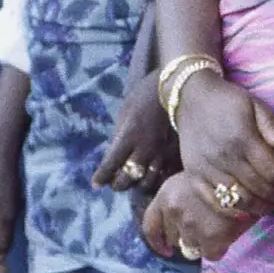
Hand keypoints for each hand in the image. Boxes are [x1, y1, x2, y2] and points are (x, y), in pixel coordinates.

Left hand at [92, 68, 178, 193]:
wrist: (178, 87)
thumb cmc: (146, 95)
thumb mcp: (126, 112)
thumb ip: (120, 135)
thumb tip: (113, 153)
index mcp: (129, 136)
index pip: (111, 164)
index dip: (102, 177)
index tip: (95, 184)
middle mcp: (145, 149)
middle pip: (128, 179)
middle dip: (119, 184)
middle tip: (116, 183)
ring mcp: (163, 153)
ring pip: (148, 183)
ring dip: (138, 186)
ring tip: (135, 182)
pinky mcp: (177, 154)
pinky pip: (165, 177)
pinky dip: (157, 180)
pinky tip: (154, 177)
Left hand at [141, 170, 254, 264]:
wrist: (247, 175)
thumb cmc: (224, 173)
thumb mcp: (195, 177)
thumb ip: (184, 197)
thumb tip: (184, 220)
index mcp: (166, 194)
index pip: (150, 226)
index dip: (157, 242)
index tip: (165, 249)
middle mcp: (174, 211)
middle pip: (173, 239)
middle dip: (186, 237)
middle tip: (203, 230)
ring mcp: (191, 226)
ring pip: (192, 248)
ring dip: (202, 242)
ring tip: (218, 228)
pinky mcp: (210, 239)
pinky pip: (211, 254)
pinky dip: (218, 248)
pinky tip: (227, 236)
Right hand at [175, 71, 273, 208]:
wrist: (191, 100)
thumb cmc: (229, 102)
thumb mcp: (255, 105)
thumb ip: (272, 126)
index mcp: (242, 138)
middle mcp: (223, 156)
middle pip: (259, 188)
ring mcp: (206, 169)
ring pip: (240, 200)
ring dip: (261, 206)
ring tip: (273, 202)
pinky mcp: (193, 176)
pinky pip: (215, 203)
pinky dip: (233, 212)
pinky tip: (248, 212)